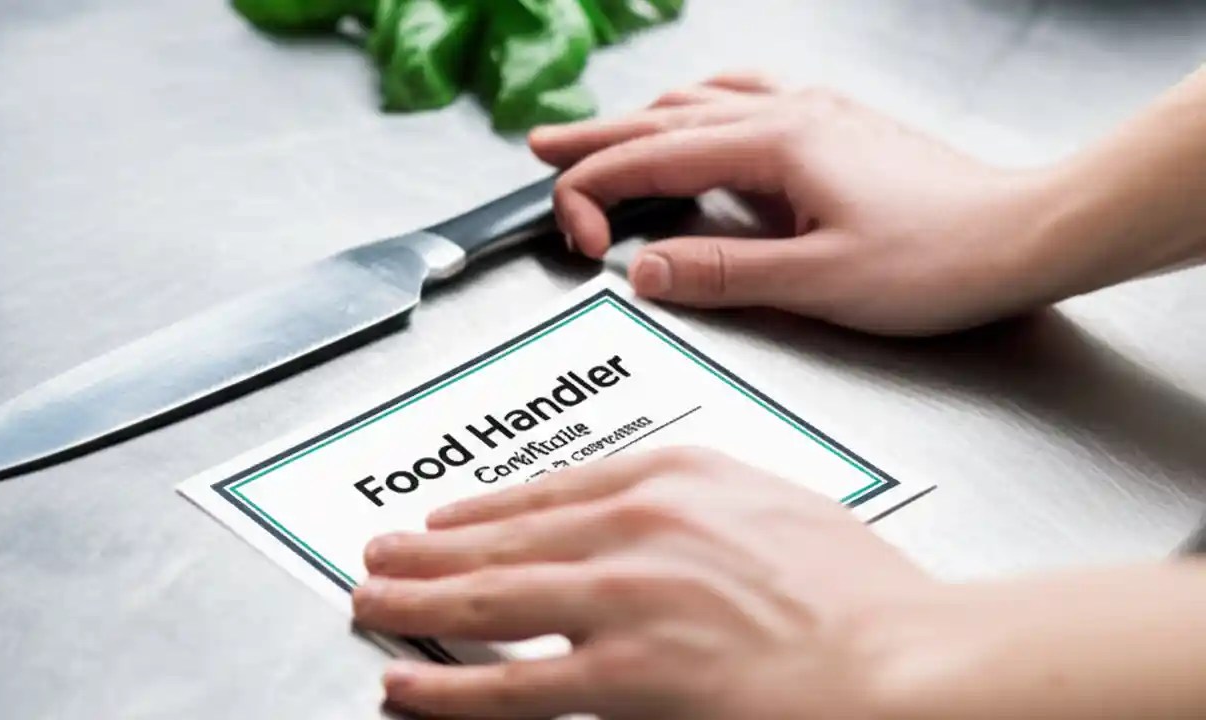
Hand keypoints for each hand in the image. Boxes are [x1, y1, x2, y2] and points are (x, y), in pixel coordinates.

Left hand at [353, 447, 935, 718]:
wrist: (909, 659)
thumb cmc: (862, 593)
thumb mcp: (775, 504)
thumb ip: (700, 500)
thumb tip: (653, 509)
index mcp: (675, 475)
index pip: (549, 489)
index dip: (484, 509)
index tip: (448, 517)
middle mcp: (636, 525)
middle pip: (501, 538)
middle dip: (427, 550)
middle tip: (381, 552)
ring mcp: (625, 599)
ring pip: (487, 600)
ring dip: (415, 603)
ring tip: (372, 603)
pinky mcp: (627, 675)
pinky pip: (509, 685)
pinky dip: (447, 688)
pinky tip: (408, 686)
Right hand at [529, 72, 1063, 335]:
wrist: (1024, 235)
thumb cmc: (939, 259)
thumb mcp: (819, 281)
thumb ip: (722, 272)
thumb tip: (645, 270)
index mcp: (774, 145)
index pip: (651, 160)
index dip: (594, 192)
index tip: (574, 238)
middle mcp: (789, 115)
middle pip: (664, 118)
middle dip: (594, 138)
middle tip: (542, 148)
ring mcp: (814, 115)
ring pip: (701, 102)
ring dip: (641, 120)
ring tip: (600, 136)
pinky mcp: (835, 128)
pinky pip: (744, 102)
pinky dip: (699, 112)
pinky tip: (699, 124)